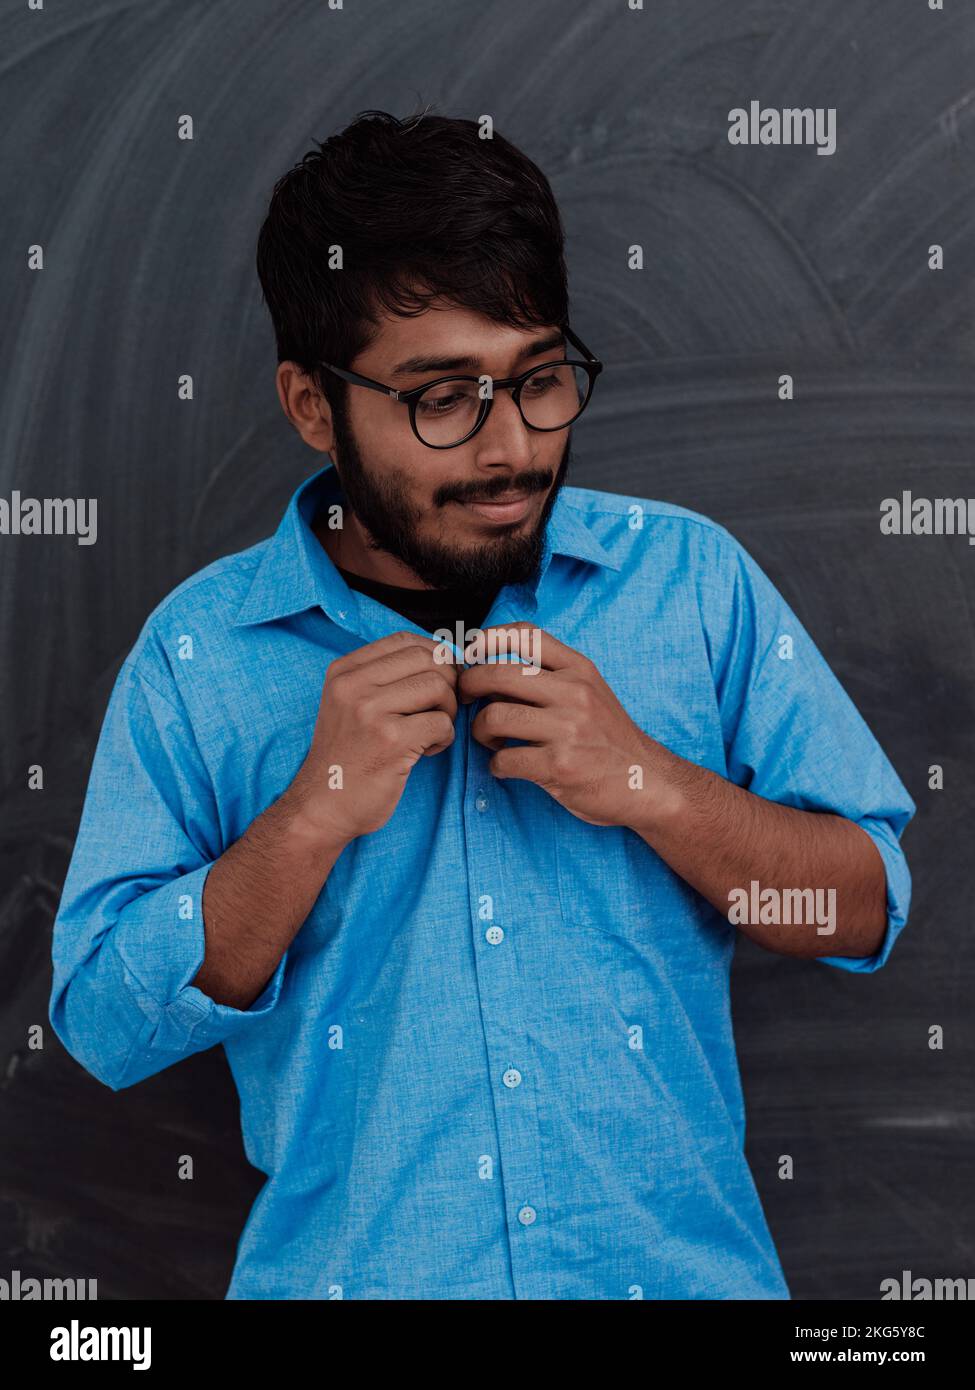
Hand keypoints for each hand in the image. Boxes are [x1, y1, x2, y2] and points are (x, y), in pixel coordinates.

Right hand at [288, 630, 458, 842]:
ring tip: (430, 732)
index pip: (405, 640)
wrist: (323, 805)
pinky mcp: (390, 740)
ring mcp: (370, 711)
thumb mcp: (350, 704)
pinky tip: (426, 751)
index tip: (439, 681)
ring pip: (438, 687)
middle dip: (447, 683)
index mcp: (344, 671)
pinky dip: (444, 738)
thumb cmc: (347, 756)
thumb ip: (385, 678)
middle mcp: (353, 685)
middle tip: (440, 710)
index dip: (434, 656)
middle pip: (427, 659)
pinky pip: (441, 723)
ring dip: (447, 711)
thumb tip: (444, 657)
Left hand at [457, 623, 660, 827]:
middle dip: (469, 685)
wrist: (647, 781)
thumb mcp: (590, 691)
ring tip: (490, 739)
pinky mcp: (559, 766)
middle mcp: (574, 692)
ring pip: (493, 717)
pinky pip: (503, 759)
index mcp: (579, 669)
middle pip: (497, 673)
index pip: (525, 634)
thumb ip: (550, 675)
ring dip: (480, 730)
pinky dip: (496, 765)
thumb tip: (490, 668)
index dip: (488, 638)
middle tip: (465, 699)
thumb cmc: (607, 737)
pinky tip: (506, 766)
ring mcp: (567, 729)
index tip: (472, 652)